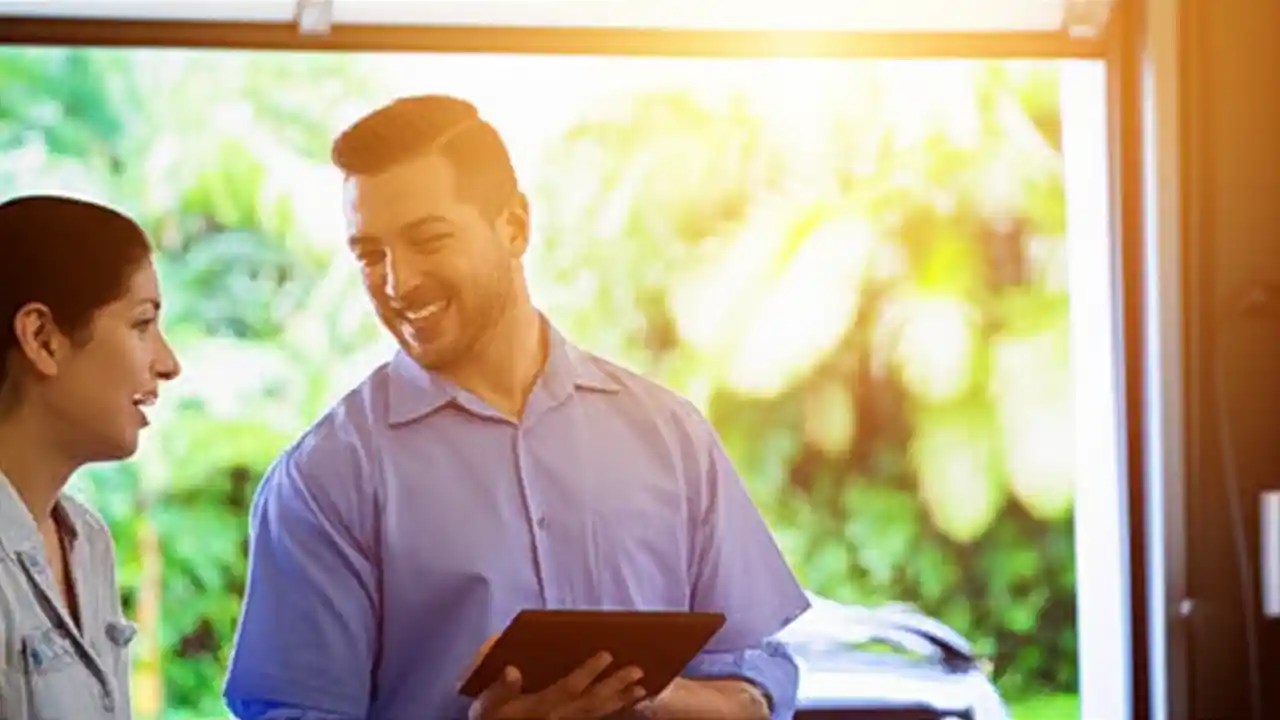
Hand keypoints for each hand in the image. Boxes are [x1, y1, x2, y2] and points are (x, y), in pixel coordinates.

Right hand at [468, 651, 647, 719]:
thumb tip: (511, 670)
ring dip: (621, 701)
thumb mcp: (488, 706)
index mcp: (541, 705)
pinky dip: (614, 713)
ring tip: (642, 689)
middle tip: (638, 671)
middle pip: (592, 701)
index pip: (569, 687)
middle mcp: (559, 718)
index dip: (588, 671)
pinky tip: (627, 704)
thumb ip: (500, 690)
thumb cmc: (493, 718)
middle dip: (615, 685)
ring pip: (599, 714)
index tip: (607, 654)